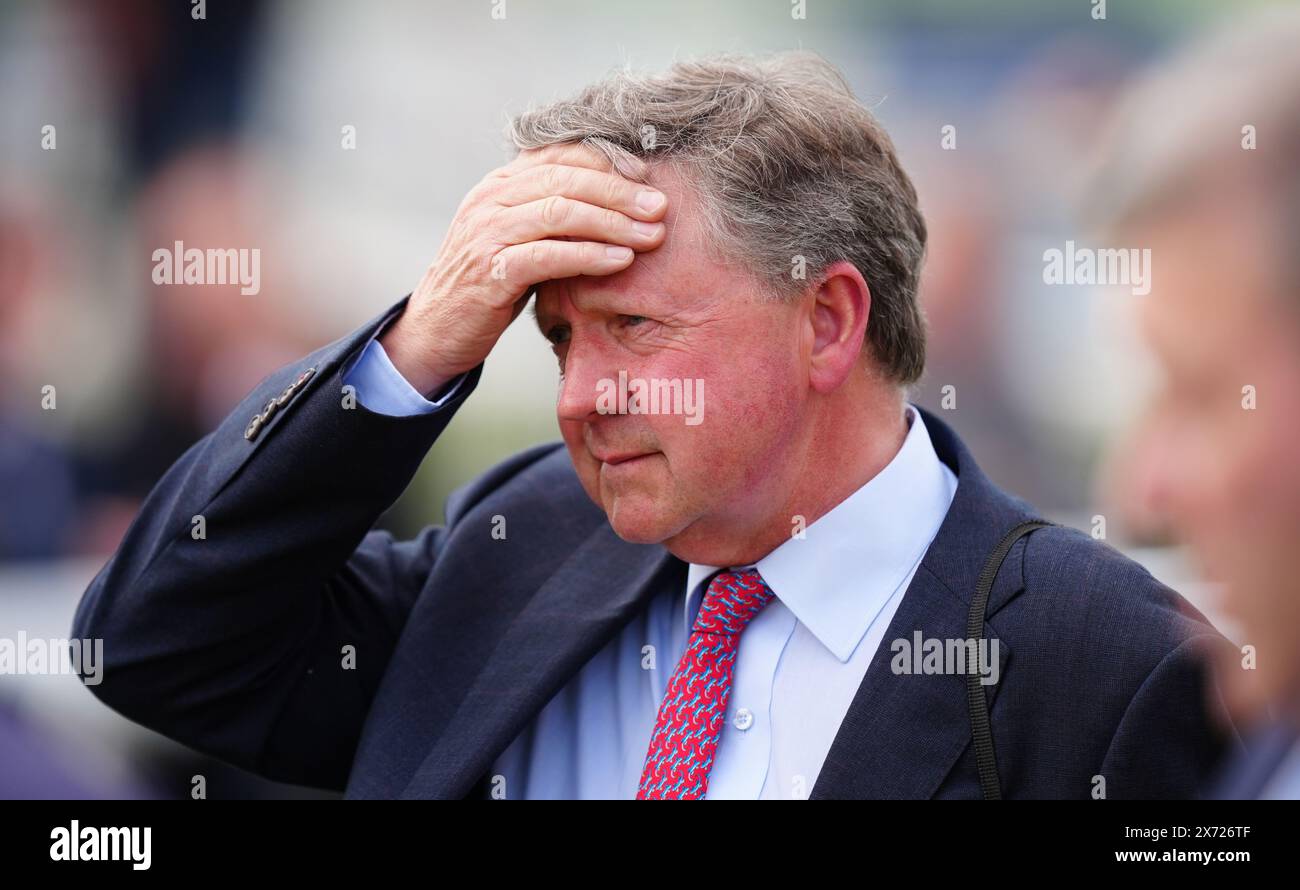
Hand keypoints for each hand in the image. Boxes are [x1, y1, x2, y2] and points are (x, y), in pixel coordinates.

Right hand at [380, 144, 667, 395]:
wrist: (436, 328)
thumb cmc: (489, 282)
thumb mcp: (519, 237)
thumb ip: (553, 213)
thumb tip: (617, 199)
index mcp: (500, 183)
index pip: (560, 154)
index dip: (608, 161)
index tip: (647, 176)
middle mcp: (491, 199)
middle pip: (567, 180)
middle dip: (621, 191)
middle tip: (661, 207)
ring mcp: (487, 233)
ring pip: (560, 212)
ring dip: (613, 222)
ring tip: (651, 235)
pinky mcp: (490, 272)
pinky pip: (547, 255)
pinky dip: (588, 255)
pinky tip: (620, 261)